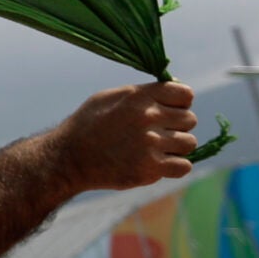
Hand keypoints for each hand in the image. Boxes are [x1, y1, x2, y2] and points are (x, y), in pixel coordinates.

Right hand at [46, 81, 197, 194]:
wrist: (69, 158)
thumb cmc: (88, 125)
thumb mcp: (109, 97)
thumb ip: (142, 93)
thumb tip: (174, 89)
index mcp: (139, 97)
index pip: (185, 94)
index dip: (180, 103)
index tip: (169, 111)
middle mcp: (148, 117)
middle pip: (190, 119)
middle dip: (177, 126)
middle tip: (158, 133)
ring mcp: (151, 144)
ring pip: (189, 143)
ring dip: (177, 147)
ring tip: (157, 149)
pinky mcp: (150, 169)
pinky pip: (184, 166)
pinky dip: (175, 167)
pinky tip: (160, 164)